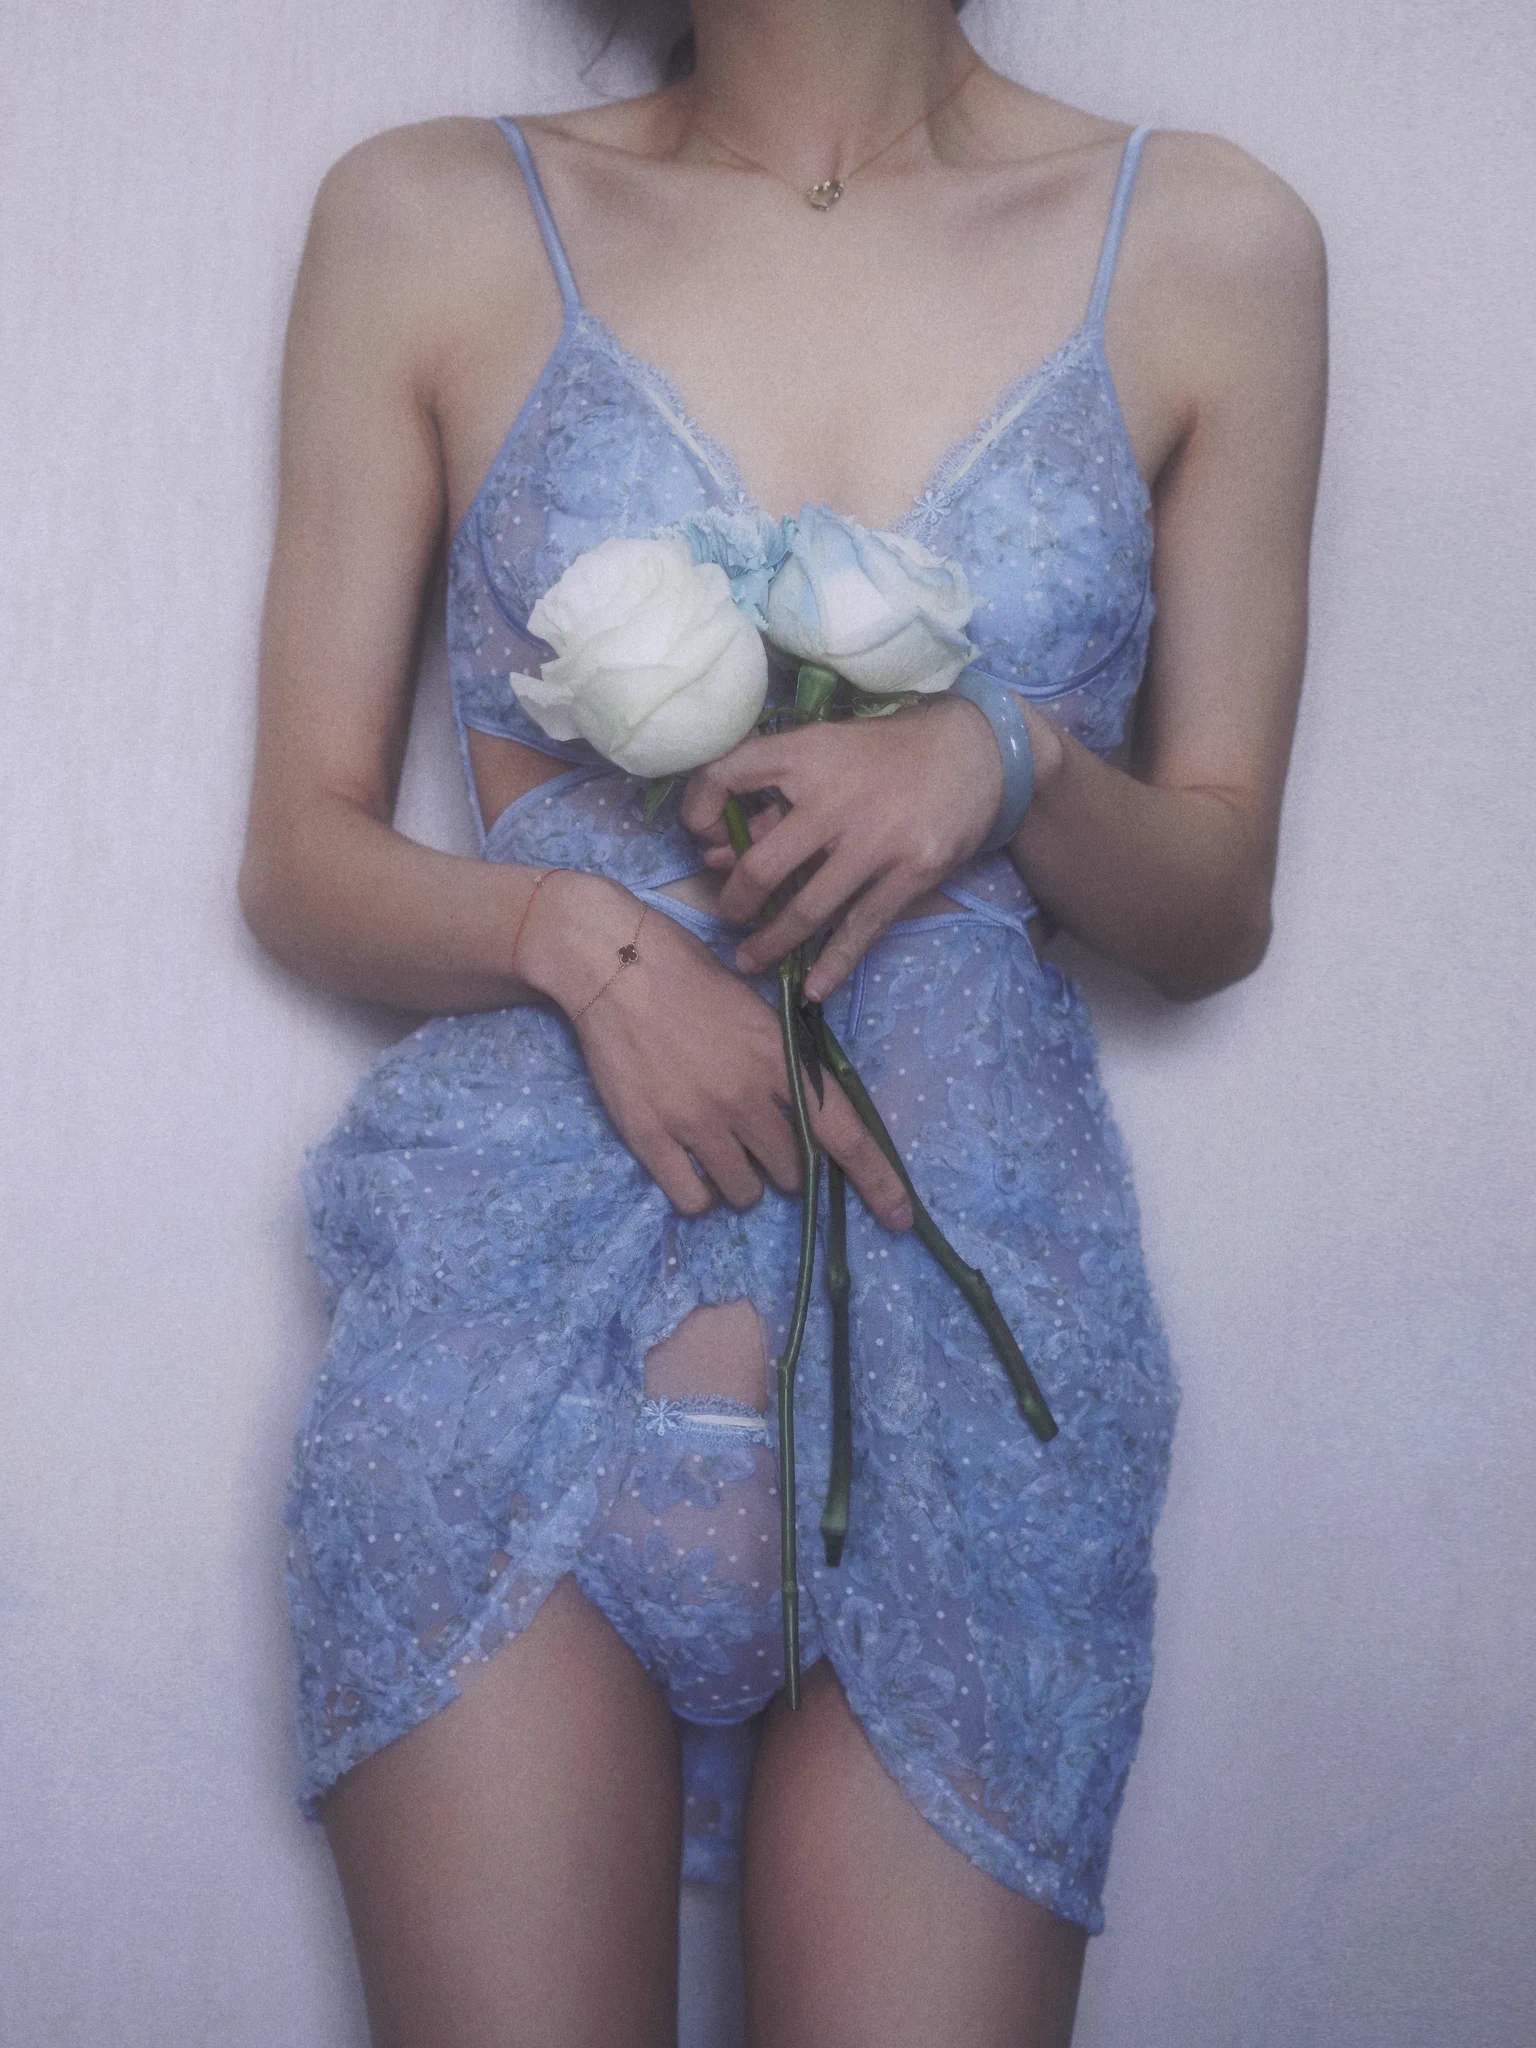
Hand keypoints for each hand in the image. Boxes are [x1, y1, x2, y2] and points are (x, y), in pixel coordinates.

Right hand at [517, 872, 913, 1228]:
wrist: (616, 967)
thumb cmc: (692, 979)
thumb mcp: (761, 1015)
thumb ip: (788, 1067)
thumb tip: (812, 1119)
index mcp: (781, 1062)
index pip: (844, 1134)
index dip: (878, 1182)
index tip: (900, 1219)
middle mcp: (746, 1098)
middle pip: (792, 1173)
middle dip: (782, 1161)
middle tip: (754, 1131)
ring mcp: (698, 1122)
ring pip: (744, 1193)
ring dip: (739, 1177)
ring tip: (716, 1141)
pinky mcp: (651, 1138)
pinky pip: (694, 1200)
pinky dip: (699, 1191)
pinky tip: (690, 1161)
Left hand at [679, 697, 1003, 1000]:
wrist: (975, 751)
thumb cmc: (887, 753)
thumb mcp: (828, 751)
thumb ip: (776, 797)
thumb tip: (721, 853)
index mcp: (806, 753)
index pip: (727, 773)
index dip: (699, 807)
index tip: (703, 835)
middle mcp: (835, 799)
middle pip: (762, 865)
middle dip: (736, 900)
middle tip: (730, 915)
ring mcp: (875, 840)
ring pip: (806, 908)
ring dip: (770, 943)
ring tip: (750, 959)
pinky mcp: (911, 871)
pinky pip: (861, 927)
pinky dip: (833, 963)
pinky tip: (812, 989)